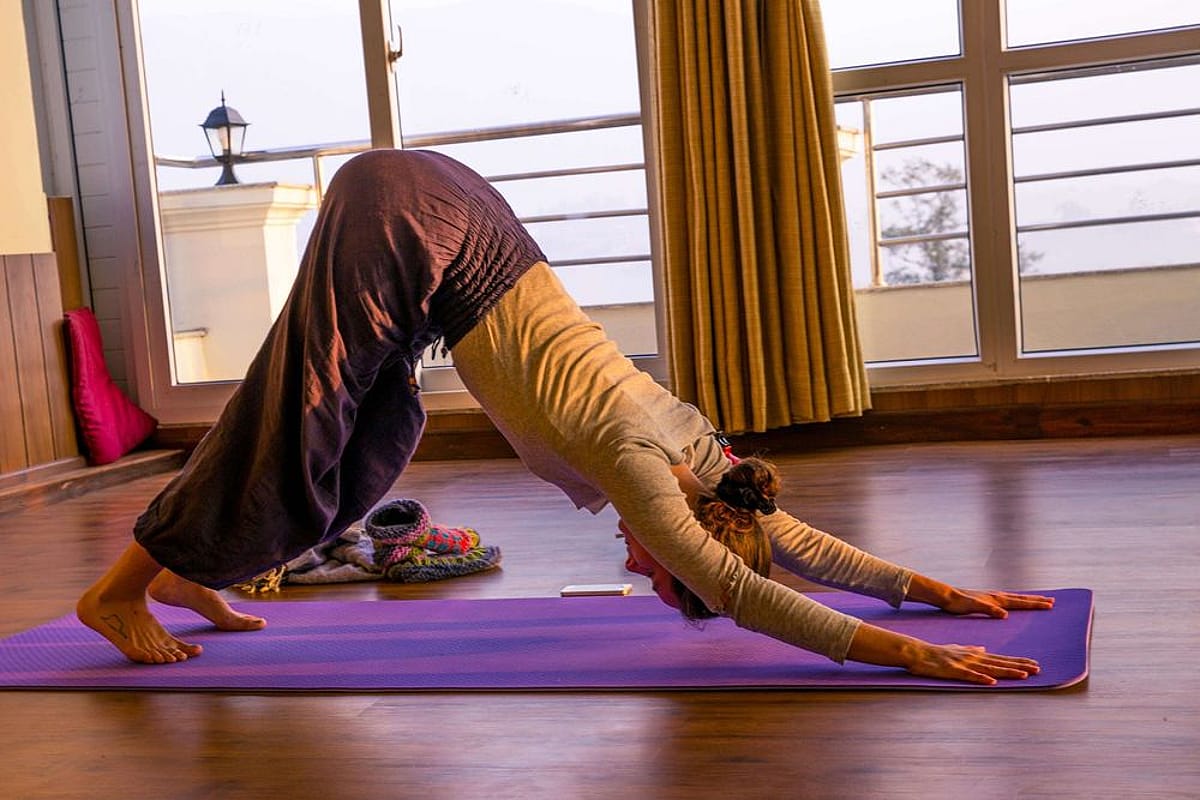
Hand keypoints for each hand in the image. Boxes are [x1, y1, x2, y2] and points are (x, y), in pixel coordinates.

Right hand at [906, 641, 1040, 685]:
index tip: (1034, 664)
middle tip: (1038, 669)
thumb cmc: (936, 653)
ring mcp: (964, 664)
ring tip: (1024, 675)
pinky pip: (969, 676)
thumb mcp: (957, 649)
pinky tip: (992, 682)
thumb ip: (971, 649)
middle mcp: (973, 658)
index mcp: (975, 654)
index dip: (1018, 662)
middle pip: (1000, 663)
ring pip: (990, 669)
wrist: (917, 652)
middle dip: (1020, 666)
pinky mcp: (954, 671)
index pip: (1001, 659)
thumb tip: (984, 649)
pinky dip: (981, 678)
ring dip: (1007, 672)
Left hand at [939, 588, 1055, 618]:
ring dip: (1027, 600)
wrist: (946, 596)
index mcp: (996, 599)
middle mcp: (996, 596)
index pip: (1019, 602)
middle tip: (1052, 601)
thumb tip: (1005, 614)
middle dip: (1036, 600)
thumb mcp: (974, 607)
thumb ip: (989, 610)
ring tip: (1038, 600)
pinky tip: (1014, 604)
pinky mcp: (986, 600)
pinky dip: (1015, 601)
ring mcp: (991, 597)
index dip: (1034, 604)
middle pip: (1020, 598)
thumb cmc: (958, 603)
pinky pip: (1006, 600)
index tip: (1049, 604)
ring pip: (1014, 598)